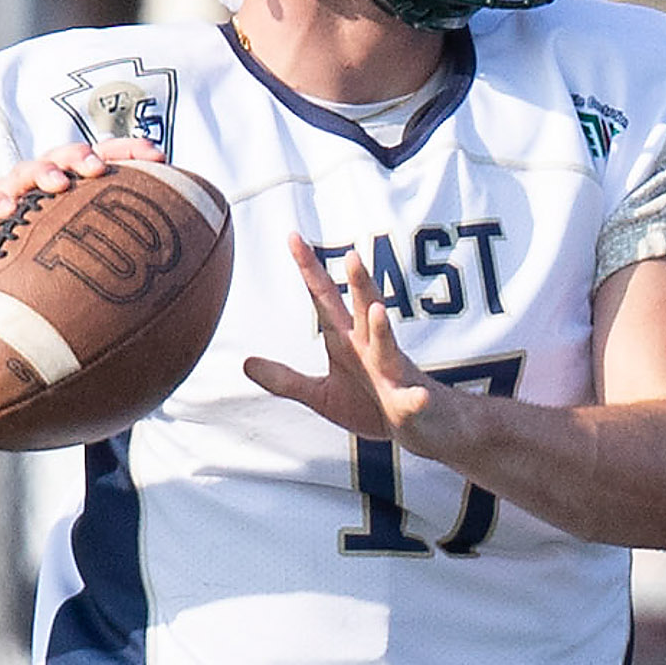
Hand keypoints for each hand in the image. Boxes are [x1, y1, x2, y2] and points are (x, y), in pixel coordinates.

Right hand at [0, 137, 165, 307]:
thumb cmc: (40, 280)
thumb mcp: (80, 273)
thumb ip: (118, 272)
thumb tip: (181, 302)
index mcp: (74, 194)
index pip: (105, 161)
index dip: (130, 153)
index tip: (160, 157)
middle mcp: (44, 190)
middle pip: (66, 158)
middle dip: (83, 157)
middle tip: (99, 169)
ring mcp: (12, 199)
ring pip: (27, 172)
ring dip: (43, 173)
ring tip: (57, 184)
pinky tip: (9, 211)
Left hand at [245, 237, 436, 447]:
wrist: (420, 427)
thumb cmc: (372, 405)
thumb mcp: (322, 395)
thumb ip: (286, 380)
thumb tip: (246, 364)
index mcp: (348, 342)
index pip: (326, 299)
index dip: (310, 269)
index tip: (293, 237)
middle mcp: (372, 350)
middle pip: (365, 309)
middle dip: (360, 283)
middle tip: (352, 255)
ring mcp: (393, 375)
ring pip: (388, 347)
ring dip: (383, 329)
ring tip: (378, 311)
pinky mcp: (409, 404)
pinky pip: (413, 400)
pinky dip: (416, 398)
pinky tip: (419, 397)